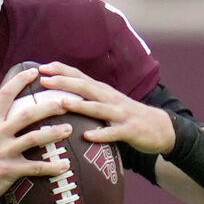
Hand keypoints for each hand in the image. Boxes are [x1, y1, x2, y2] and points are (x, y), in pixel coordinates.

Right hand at [0, 64, 70, 203]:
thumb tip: (7, 107)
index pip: (5, 94)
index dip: (21, 80)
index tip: (35, 71)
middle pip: (28, 114)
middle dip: (49, 107)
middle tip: (65, 103)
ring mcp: (2, 151)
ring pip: (35, 138)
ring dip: (54, 133)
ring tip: (69, 129)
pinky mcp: (8, 170)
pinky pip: (36, 167)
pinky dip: (52, 166)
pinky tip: (64, 166)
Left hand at [34, 63, 171, 153]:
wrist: (162, 128)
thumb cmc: (128, 117)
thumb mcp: (109, 103)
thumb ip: (89, 99)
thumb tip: (62, 97)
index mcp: (104, 92)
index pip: (80, 77)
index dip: (62, 71)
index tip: (42, 67)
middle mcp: (111, 99)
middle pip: (85, 87)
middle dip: (64, 82)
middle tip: (44, 79)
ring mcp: (121, 114)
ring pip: (97, 108)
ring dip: (79, 105)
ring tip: (60, 102)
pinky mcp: (130, 130)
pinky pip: (113, 132)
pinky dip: (101, 134)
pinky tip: (88, 136)